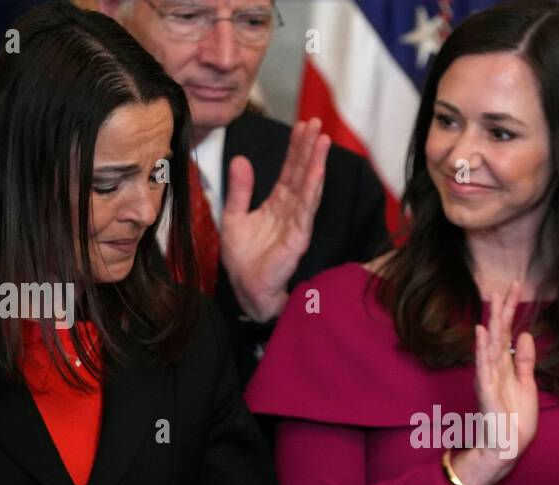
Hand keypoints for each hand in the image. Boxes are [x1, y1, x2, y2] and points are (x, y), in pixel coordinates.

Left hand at [221, 118, 328, 321]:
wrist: (247, 288)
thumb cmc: (244, 258)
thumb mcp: (235, 216)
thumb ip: (240, 189)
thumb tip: (240, 159)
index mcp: (277, 204)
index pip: (289, 170)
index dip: (295, 148)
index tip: (302, 125)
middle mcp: (291, 209)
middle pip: (302, 172)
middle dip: (309, 148)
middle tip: (317, 122)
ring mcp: (297, 222)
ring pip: (309, 186)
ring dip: (316, 162)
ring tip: (323, 140)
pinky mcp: (299, 236)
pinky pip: (307, 208)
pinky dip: (313, 187)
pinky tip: (317, 170)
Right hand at [447, 280, 537, 484]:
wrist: (507, 445)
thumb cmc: (515, 418)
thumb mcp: (526, 384)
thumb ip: (525, 360)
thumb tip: (525, 334)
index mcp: (505, 365)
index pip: (507, 331)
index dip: (511, 310)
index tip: (516, 287)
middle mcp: (494, 367)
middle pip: (498, 332)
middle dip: (502, 309)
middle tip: (507, 285)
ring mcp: (488, 378)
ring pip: (490, 344)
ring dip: (493, 322)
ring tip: (494, 300)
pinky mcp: (486, 391)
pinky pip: (483, 367)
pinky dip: (482, 350)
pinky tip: (481, 333)